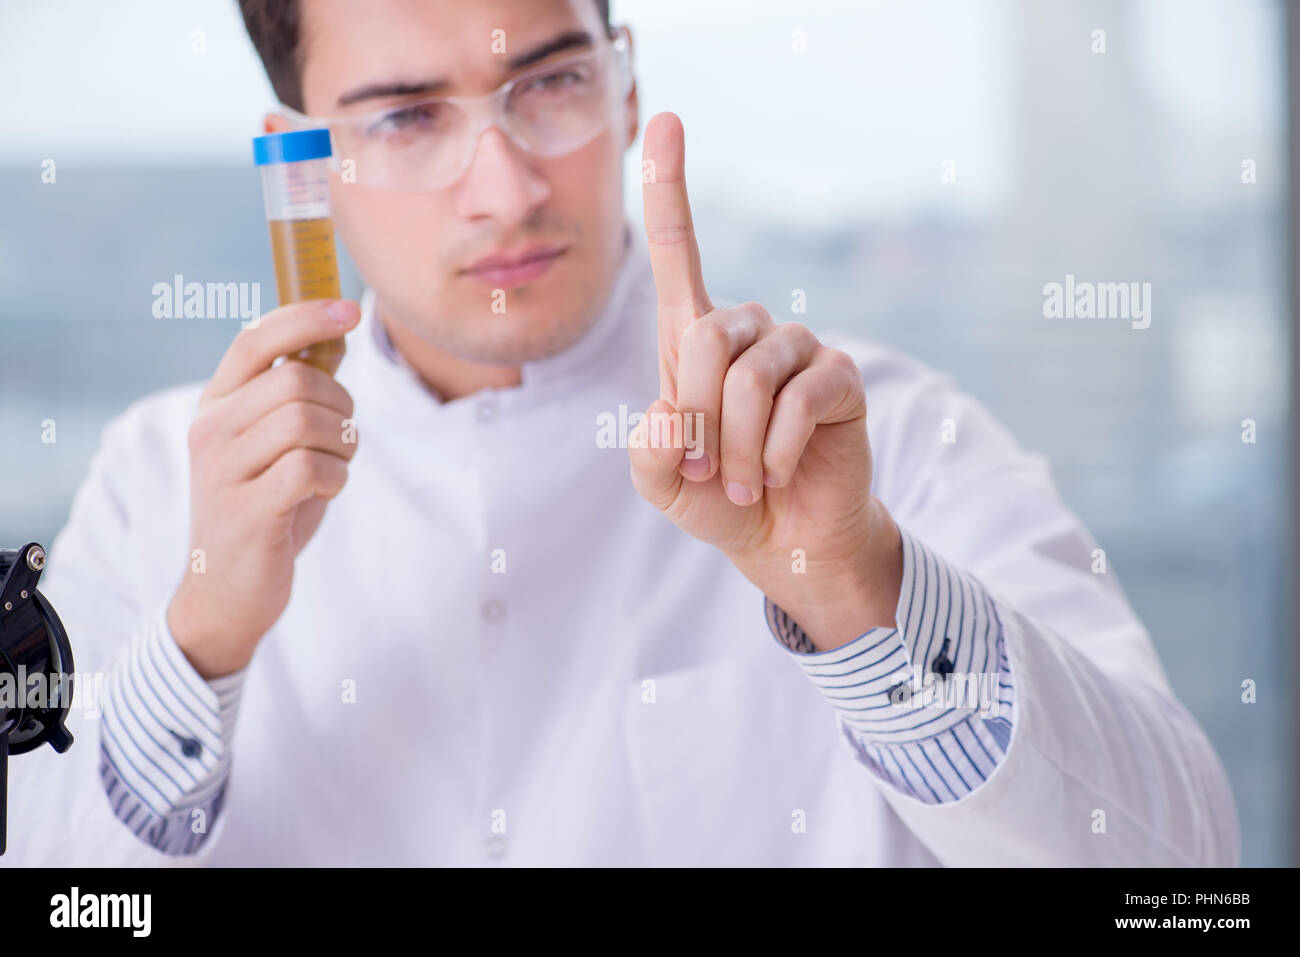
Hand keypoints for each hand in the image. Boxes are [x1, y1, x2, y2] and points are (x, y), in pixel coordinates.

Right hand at [168, 300, 361, 677]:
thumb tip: (333, 336)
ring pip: (307, 421)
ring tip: (332, 469)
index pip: (254, 340)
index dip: (305, 317)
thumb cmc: (263, 508)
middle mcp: (210, 431)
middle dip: (342, 405)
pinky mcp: (247, 510)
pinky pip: (311, 468)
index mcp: (215, 406)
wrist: (226, 592)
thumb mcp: (275, 444)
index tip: (348, 310)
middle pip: (297, 380)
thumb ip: (296, 395)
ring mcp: (223, 471)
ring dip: (342, 444)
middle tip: (342, 439)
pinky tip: (324, 491)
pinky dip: (335, 477)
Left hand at [629, 113, 902, 651]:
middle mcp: (749, 331)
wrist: (785, 540)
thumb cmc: (721, 500)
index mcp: (696, 341)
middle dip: (696, 416)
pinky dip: (776, 450)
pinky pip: (799, 399)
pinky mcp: (840, 377)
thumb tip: (669, 416)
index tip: (666, 121)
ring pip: (750, 376)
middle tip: (706, 471)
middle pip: (705, 335)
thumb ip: (647, 450)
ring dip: (736, 446)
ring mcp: (799, 350)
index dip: (669, 189)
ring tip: (744, 484)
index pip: (679, 254)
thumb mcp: (663, 481)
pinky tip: (778, 474)